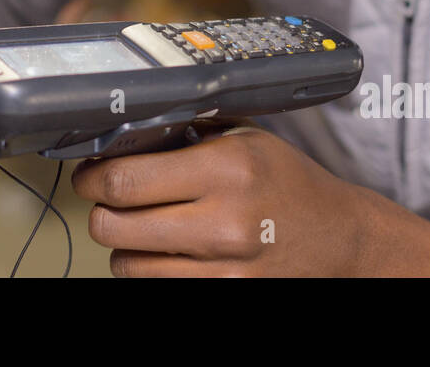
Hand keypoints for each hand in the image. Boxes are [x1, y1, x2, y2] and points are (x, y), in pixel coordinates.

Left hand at [71, 125, 429, 275]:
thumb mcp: (244, 139)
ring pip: (127, 265)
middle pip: (114, 225)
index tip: (90, 174)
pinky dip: (150, 269)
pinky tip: (166, 249)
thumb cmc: (288, 183)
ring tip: (142, 225)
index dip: (92, 177)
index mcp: (226, 168)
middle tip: (108, 199)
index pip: (124, 179)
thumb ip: (186, 134)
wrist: (339, 238)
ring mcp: (225, 268)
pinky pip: (156, 286)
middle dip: (101, 211)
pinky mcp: (226, 295)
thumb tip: (121, 136)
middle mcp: (224, 221)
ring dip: (124, 245)